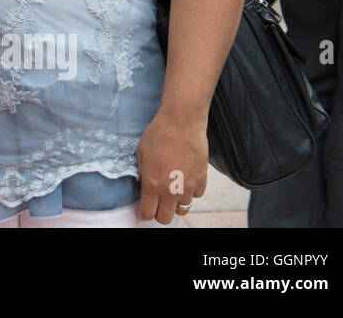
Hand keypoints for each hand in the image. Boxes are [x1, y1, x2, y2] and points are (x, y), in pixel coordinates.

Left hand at [135, 110, 207, 224]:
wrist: (181, 123)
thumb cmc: (157, 135)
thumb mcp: (141, 154)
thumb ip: (143, 174)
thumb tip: (144, 185)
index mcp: (153, 185)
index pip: (148, 214)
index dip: (143, 215)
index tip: (142, 212)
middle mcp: (171, 191)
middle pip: (165, 218)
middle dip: (159, 214)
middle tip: (156, 204)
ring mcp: (188, 186)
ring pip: (183, 209)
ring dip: (176, 203)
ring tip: (171, 192)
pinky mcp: (202, 179)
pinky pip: (197, 195)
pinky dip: (191, 192)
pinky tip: (185, 181)